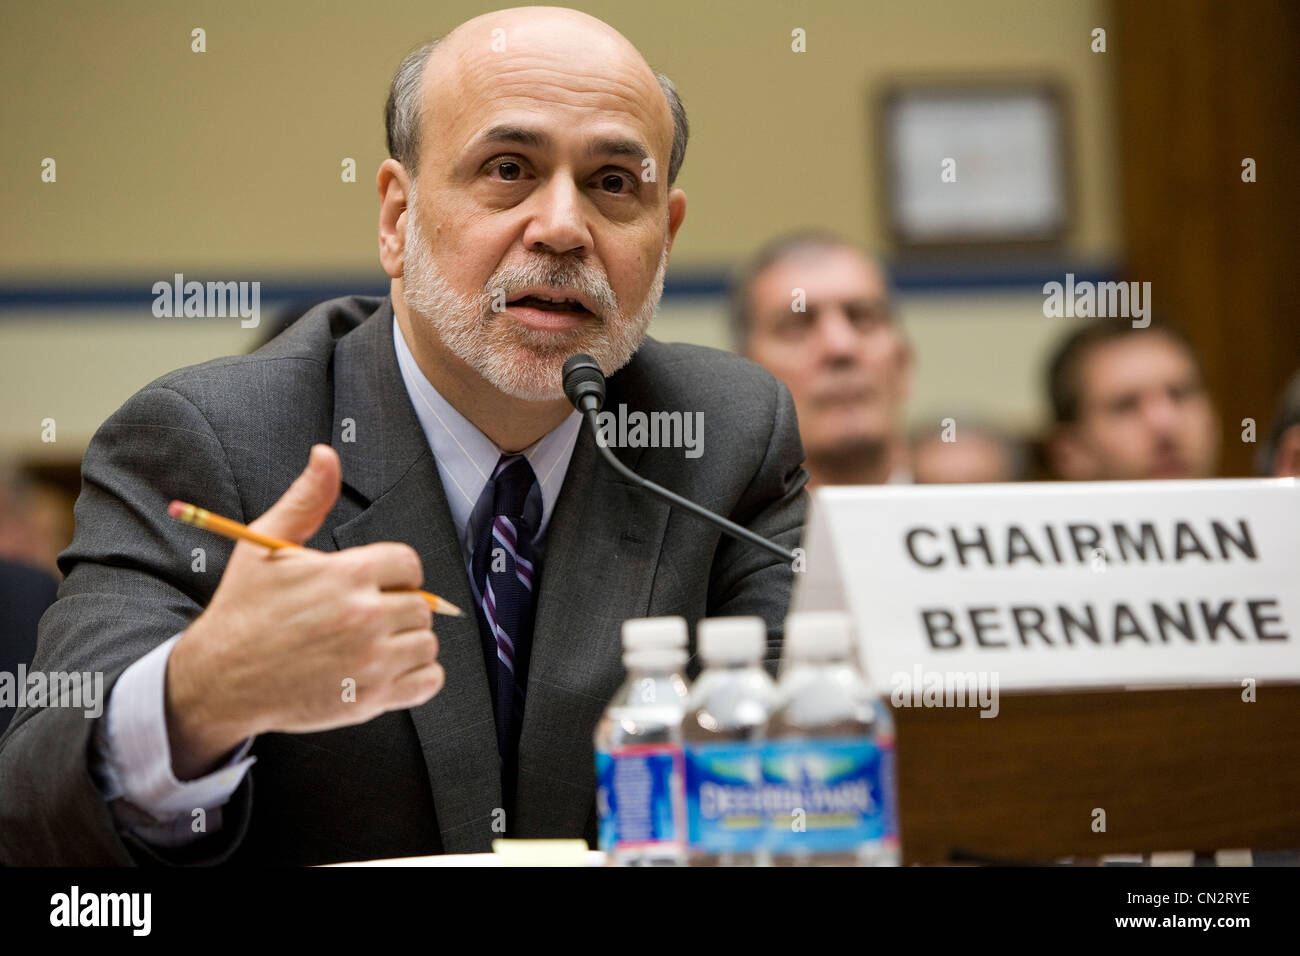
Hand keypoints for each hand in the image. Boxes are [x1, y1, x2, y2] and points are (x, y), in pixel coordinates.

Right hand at [165, 444, 444, 778]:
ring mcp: (371, 660)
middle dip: (398, 607)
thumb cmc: (243, 611)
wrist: (219, 680)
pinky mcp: (372, 698)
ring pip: (427, 642)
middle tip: (366, 617)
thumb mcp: (266, 547)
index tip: (375, 585)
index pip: (408, 564)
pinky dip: (418, 677)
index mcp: (345, 576)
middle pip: (421, 604)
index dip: (394, 574)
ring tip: (373, 644)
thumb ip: (306, 498)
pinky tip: (388, 669)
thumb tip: (326, 455)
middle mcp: (364, 616)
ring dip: (408, 642)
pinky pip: (430, 681)